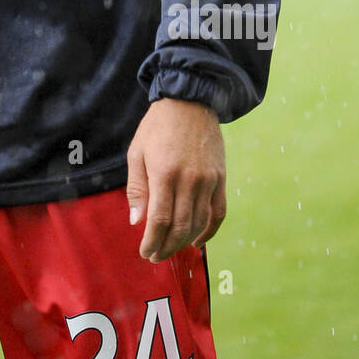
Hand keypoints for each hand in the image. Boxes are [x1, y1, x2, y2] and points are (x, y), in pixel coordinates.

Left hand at [126, 98, 225, 261]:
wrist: (189, 102)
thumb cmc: (157, 127)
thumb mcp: (137, 152)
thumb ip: (137, 188)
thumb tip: (137, 221)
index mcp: (164, 173)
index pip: (160, 219)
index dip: (152, 241)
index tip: (145, 252)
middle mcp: (189, 179)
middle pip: (180, 226)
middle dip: (166, 246)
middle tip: (155, 256)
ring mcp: (208, 180)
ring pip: (199, 223)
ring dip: (185, 242)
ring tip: (171, 249)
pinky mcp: (221, 179)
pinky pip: (219, 212)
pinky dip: (210, 231)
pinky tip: (198, 241)